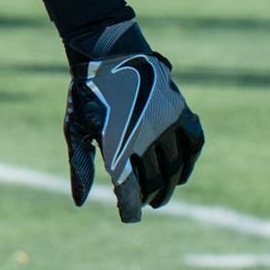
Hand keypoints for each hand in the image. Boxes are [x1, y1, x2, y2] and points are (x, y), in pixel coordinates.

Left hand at [64, 20, 204, 221]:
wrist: (108, 51)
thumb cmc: (87, 93)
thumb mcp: (76, 128)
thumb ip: (81, 165)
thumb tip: (80, 202)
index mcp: (115, 144)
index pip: (127, 188)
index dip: (130, 207)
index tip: (131, 217)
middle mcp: (143, 137)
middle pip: (152, 179)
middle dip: (148, 196)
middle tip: (145, 202)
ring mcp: (165, 123)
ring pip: (174, 165)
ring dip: (169, 185)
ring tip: (161, 195)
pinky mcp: (179, 110)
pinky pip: (193, 142)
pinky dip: (190, 161)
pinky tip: (183, 172)